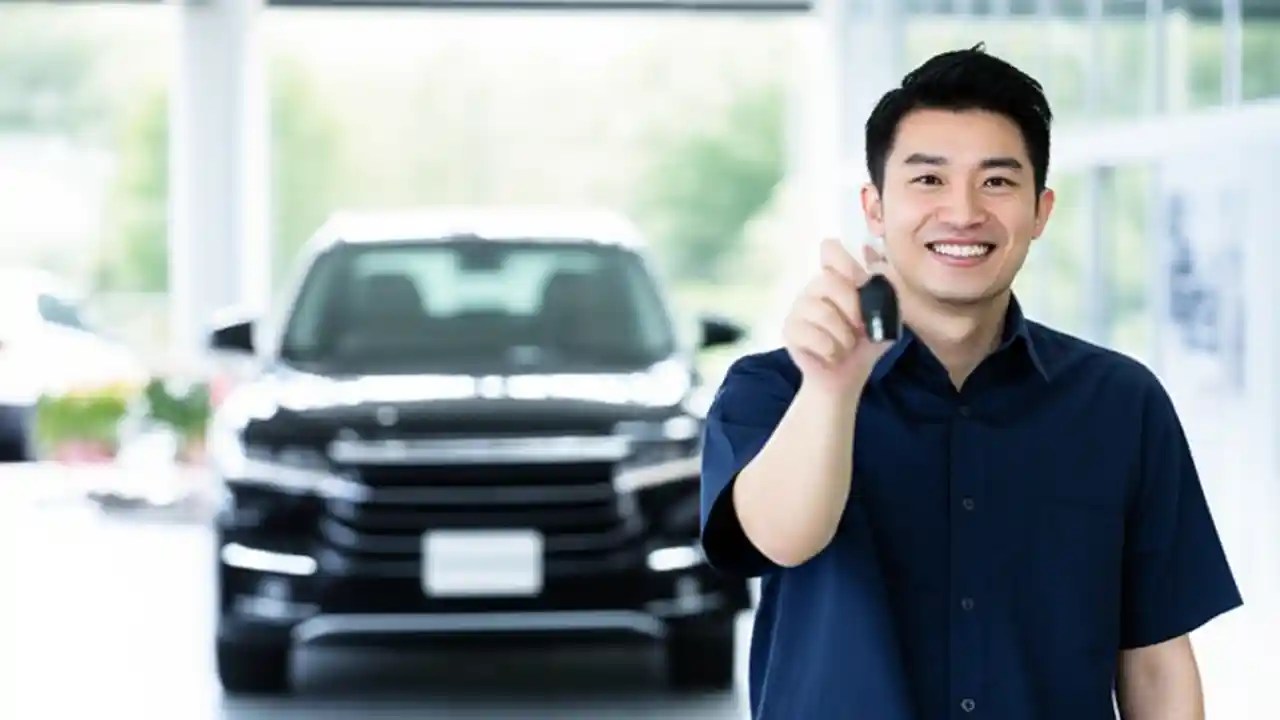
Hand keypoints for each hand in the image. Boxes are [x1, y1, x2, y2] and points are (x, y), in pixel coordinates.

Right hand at [782, 238, 896, 396]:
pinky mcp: (790, 330)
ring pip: (821, 311)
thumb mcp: (887, 319)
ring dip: (842, 335)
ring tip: (845, 346)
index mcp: (838, 280)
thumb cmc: (865, 345)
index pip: (830, 251)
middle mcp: (815, 288)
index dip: (844, 261)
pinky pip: (811, 334)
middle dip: (852, 308)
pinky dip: (830, 349)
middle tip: (859, 328)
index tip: (858, 281)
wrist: (847, 378)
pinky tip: (831, 356)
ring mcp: (799, 308)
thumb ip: (887, 296)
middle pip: (829, 281)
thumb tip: (876, 277)